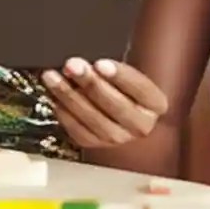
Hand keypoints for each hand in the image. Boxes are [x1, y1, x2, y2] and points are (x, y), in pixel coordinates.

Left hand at [42, 57, 168, 148]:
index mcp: (155, 103)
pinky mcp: (97, 145)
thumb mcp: (125, 72)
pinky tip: (55, 97)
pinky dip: (65, 113)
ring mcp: (119, 139)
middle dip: (90, 84)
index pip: (140, 88)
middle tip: (72, 66)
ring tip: (54, 78)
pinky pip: (79, 131)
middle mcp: (141, 125)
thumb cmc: (121, 85)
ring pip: (94, 119)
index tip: (100, 63)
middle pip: (115, 105)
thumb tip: (84, 63)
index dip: (120, 75)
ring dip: (70, 96)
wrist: (118, 105)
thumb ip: (111, 67)